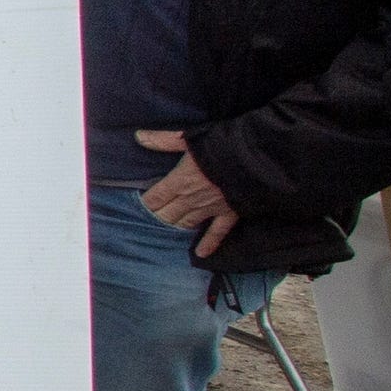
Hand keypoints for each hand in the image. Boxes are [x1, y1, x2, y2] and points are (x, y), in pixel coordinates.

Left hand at [136, 130, 238, 256]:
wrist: (253, 159)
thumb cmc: (219, 147)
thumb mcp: (188, 139)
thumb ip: (162, 141)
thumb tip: (138, 136)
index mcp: (179, 181)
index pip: (154, 198)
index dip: (145, 203)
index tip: (138, 207)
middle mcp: (190, 199)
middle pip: (166, 215)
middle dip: (155, 218)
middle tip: (147, 223)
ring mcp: (209, 209)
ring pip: (185, 224)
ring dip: (174, 228)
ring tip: (165, 233)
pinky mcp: (228, 214)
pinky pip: (216, 233)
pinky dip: (208, 244)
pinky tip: (201, 254)